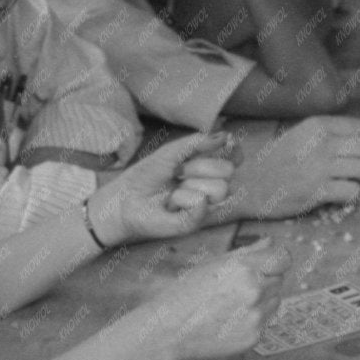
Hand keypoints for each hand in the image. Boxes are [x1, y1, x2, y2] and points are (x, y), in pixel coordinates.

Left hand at [89, 133, 233, 246]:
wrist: (124, 199)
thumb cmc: (147, 175)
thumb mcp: (172, 152)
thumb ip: (198, 142)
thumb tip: (226, 135)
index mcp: (208, 169)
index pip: (235, 158)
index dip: (233, 151)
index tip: (222, 146)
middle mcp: (211, 188)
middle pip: (228, 171)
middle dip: (201, 167)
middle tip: (178, 173)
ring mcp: (204, 207)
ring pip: (220, 189)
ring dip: (190, 184)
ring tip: (173, 190)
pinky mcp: (193, 223)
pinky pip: (202, 205)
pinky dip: (183, 199)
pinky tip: (171, 204)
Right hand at [147, 239, 291, 358]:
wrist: (169, 330)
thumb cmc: (185, 293)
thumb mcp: (212, 264)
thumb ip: (246, 253)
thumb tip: (271, 242)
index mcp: (243, 268)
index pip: (284, 258)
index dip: (276, 259)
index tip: (270, 263)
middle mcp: (254, 291)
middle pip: (279, 279)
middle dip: (265, 280)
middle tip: (237, 288)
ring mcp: (256, 316)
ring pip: (275, 301)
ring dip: (262, 300)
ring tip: (232, 304)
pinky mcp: (254, 337)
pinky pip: (265, 322)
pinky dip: (253, 320)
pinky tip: (229, 320)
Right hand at [220, 115, 359, 220]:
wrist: (247, 186)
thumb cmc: (273, 162)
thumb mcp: (298, 136)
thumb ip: (325, 134)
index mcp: (317, 126)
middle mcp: (322, 143)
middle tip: (358, 171)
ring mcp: (320, 168)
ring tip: (349, 183)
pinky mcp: (318, 192)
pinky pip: (353, 192)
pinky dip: (352, 196)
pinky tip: (341, 197)